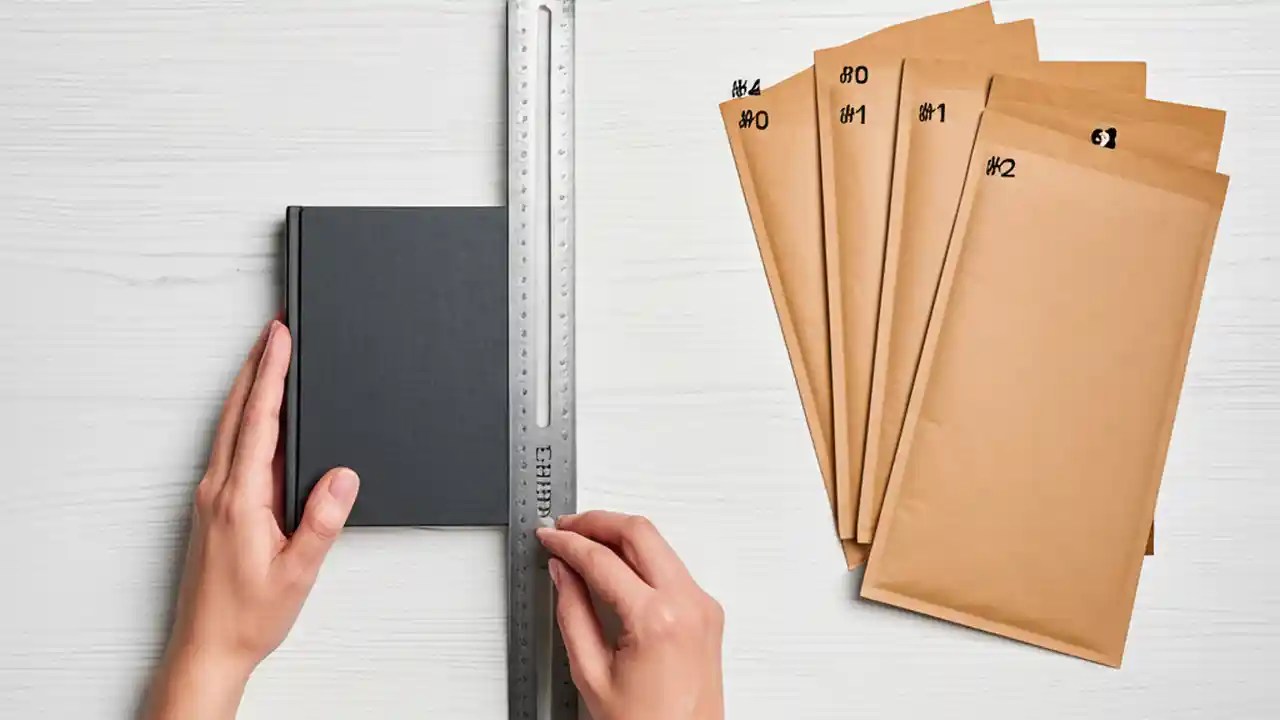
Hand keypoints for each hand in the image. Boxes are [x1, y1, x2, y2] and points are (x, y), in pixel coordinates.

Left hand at [146, 320, 359, 719]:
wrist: (207, 648)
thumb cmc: (248, 616)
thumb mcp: (298, 571)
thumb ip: (322, 520)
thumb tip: (342, 475)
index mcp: (240, 499)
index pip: (259, 421)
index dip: (271, 374)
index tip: (280, 338)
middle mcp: (218, 491)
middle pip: (236, 412)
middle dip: (256, 366)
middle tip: (274, 330)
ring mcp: (211, 498)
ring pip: (228, 427)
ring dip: (247, 388)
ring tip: (266, 359)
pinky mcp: (212, 508)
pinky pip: (227, 448)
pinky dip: (243, 418)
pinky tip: (255, 417)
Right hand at [536, 511, 723, 719]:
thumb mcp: (592, 674)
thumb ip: (573, 613)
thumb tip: (563, 573)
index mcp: (656, 620)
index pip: (602, 560)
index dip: (568, 543)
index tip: (549, 538)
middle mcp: (688, 604)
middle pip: (639, 532)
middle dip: (598, 522)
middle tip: (567, 528)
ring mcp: (703, 606)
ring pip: (658, 544)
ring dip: (620, 536)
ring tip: (585, 544)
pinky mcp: (708, 613)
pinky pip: (671, 567)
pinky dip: (640, 557)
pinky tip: (615, 565)